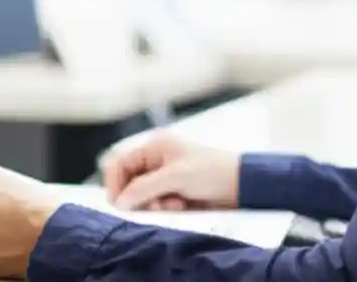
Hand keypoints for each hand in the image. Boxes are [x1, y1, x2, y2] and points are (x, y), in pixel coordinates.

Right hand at [101, 133, 239, 211]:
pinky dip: (161, 210)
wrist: (241, 186)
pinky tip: (179, 208)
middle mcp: (154, 161)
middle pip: (127, 183)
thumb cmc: (212, 172)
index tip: (120, 205)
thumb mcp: (177, 176)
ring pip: (139, 197)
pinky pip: (153, 205)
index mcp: (154, 147)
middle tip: (154, 206)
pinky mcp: (171, 194)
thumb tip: (119, 202)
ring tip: (173, 206)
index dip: (115, 184)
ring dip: (150, 205)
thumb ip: (145, 187)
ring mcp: (163, 178)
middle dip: (136, 198)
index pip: (119, 164)